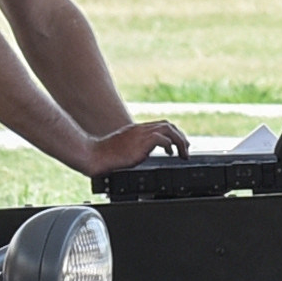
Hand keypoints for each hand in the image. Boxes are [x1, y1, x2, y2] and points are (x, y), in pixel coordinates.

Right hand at [73, 117, 188, 175]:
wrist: (95, 155)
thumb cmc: (105, 155)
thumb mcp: (123, 149)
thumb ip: (135, 148)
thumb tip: (143, 155)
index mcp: (136, 130)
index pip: (160, 126)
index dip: (172, 134)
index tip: (177, 145)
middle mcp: (140, 129)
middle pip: (167, 125)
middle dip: (180, 136)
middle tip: (186, 149)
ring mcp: (141, 134)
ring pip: (168, 129)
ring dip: (180, 140)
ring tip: (183, 152)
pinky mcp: (141, 142)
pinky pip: (162, 138)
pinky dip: (170, 145)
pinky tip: (171, 153)